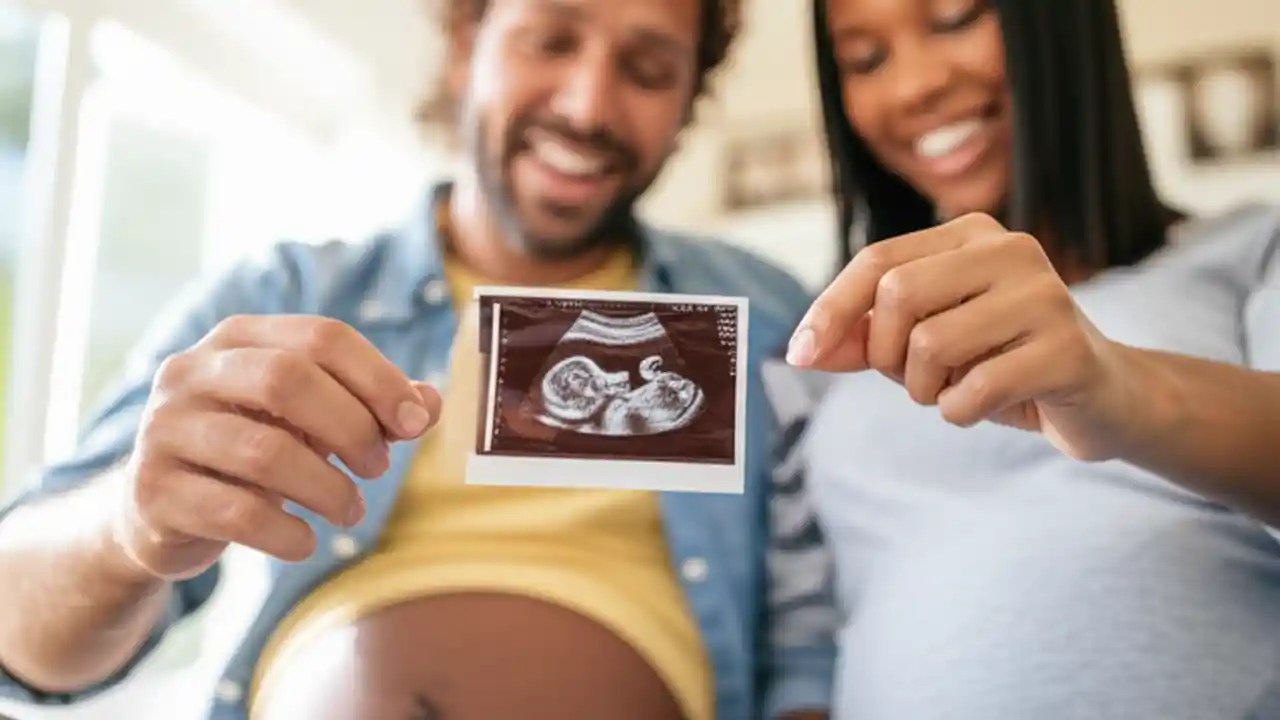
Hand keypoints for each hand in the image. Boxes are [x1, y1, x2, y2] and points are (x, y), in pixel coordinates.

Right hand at [113, 315, 442, 579]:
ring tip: (351, 509)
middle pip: (288, 380)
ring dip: (328, 489)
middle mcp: (191, 372)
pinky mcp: (153, 492)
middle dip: (352, 427)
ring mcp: (164, 430)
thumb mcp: (314, 419)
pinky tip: (306, 541)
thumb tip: (430, 405)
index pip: (322, 337)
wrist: (158, 508)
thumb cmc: (254, 448)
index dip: (379, 378)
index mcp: (239, 338)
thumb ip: (375, 407)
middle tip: (379, 466)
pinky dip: (288, 533)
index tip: (416, 423)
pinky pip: (236, 513)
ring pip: (265, 453)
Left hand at [787, 213, 1141, 461]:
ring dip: (925, 389)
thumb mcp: (925, 346)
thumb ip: (864, 339)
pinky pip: (974, 390)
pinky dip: (961, 413)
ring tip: (957, 390)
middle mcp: (1011, 250)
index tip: (798, 355)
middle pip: (898, 295)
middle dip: (885, 353)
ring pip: (931, 345)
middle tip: (912, 380)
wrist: (1103, 398)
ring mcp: (1045, 296)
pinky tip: (990, 405)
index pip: (878, 261)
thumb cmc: (1001, 364)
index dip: (829, 310)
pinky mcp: (1067, 350)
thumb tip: (802, 350)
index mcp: (972, 235)